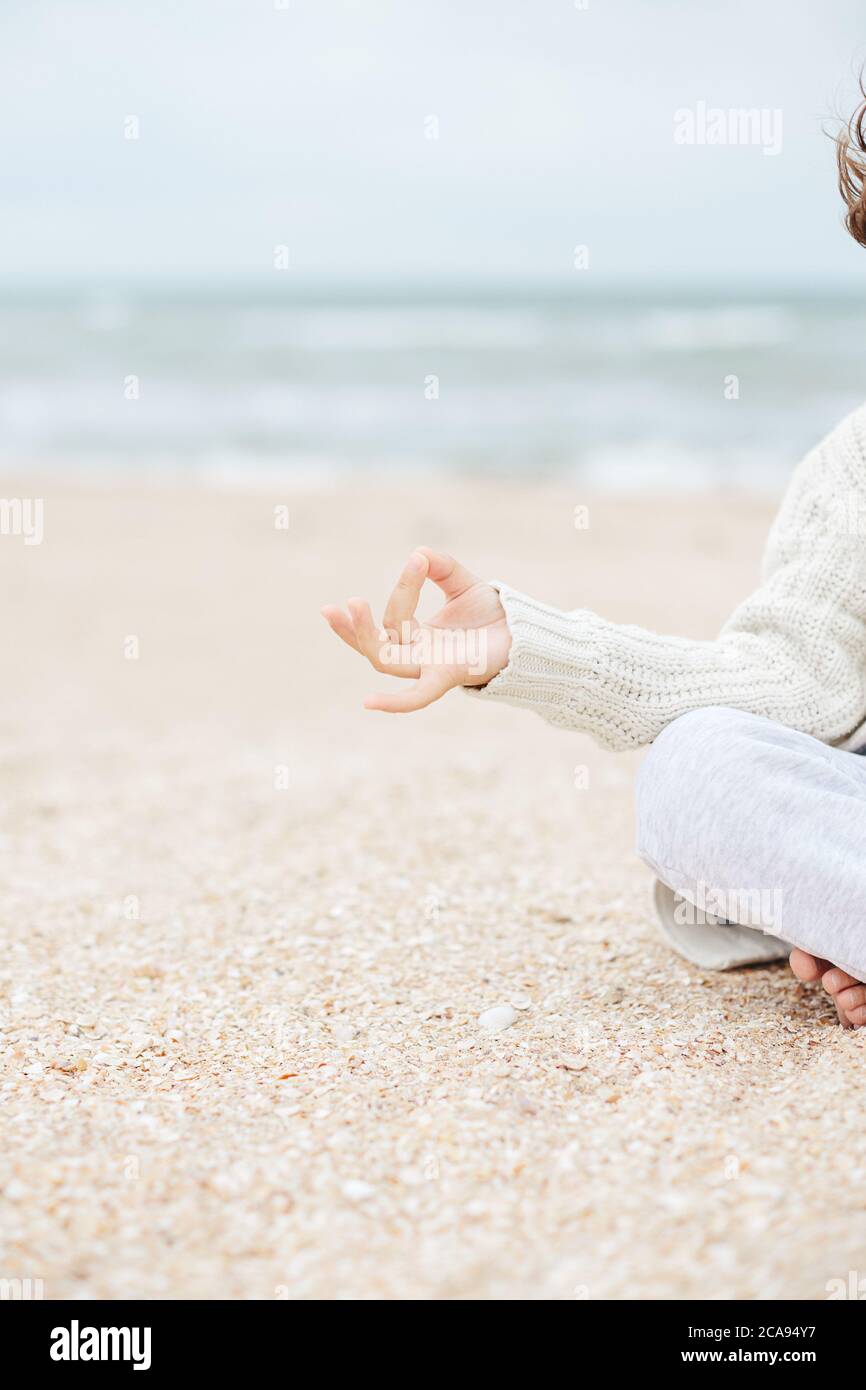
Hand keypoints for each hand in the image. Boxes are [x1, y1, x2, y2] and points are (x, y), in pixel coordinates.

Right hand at [321, 548, 510, 711]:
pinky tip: (369, 703)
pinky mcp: (449, 678)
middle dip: (353, 629)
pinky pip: (417, 697)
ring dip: (365, 637)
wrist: (529, 635)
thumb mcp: (463, 583)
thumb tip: (420, 552)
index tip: (419, 559)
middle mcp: (418, 657)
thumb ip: (441, 567)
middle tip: (339, 605)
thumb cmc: (496, 616)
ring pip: (386, 662)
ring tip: (353, 606)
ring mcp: (430, 670)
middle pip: (374, 648)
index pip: (393, 618)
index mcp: (418, 638)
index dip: (402, 587)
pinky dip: (394, 703)